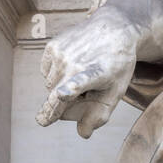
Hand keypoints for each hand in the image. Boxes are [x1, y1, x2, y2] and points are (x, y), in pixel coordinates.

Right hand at [38, 8, 138, 137]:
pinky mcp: (52, 46)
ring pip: (49, 86)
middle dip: (66, 102)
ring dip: (60, 86)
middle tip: (87, 91)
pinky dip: (56, 74)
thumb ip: (99, 115)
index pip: (81, 82)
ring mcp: (61, 53)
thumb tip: (82, 134)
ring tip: (82, 73)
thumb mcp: (116, 93)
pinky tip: (72, 65)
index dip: (70, 90)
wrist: (113, 29)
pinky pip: (45, 72)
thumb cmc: (117, 66)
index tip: (61, 94)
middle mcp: (75, 62)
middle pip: (56, 98)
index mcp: (96, 73)